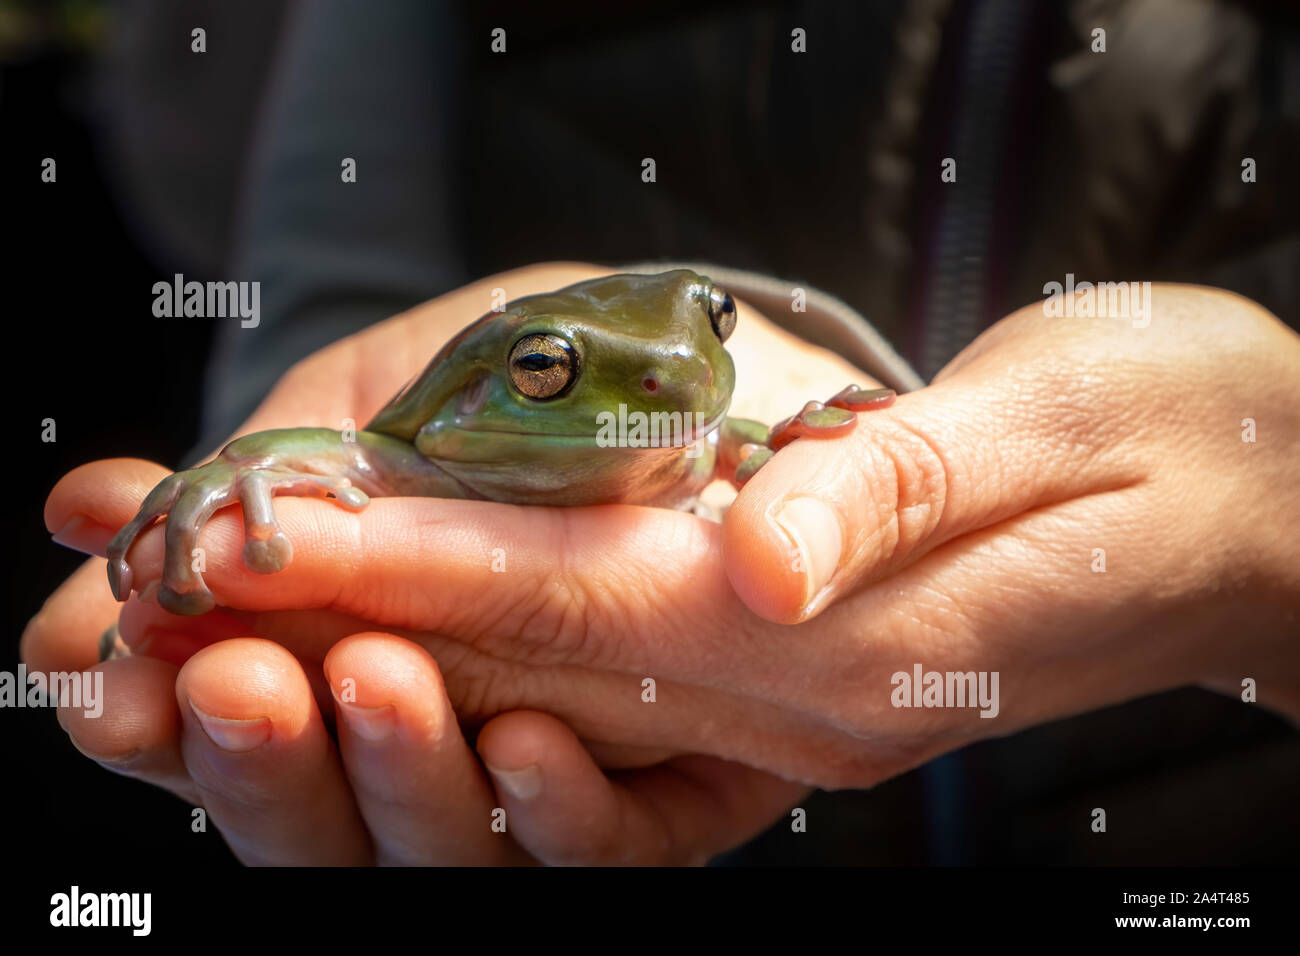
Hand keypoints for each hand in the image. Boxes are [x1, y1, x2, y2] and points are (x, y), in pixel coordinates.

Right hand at [29, 262, 861, 862]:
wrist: (698, 363)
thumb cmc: (516, 378)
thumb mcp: (363, 398)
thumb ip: (236, 482)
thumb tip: (71, 521)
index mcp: (346, 659)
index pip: (232, 737)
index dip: (165, 728)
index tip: (120, 684)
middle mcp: (439, 740)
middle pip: (324, 824)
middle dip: (268, 765)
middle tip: (244, 682)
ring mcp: (546, 774)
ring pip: (450, 851)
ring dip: (403, 778)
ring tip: (378, 678)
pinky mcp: (665, 790)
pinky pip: (607, 845)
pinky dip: (558, 810)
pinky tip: (530, 740)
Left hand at [46, 283, 1299, 801]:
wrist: (1256, 507)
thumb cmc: (1175, 437)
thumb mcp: (1060, 423)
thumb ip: (901, 490)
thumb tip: (764, 547)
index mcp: (854, 637)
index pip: (588, 600)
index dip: (417, 563)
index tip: (264, 533)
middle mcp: (799, 695)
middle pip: (534, 654)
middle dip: (350, 611)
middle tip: (181, 566)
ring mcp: (788, 702)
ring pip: (548, 676)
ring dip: (389, 636)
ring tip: (236, 593)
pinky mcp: (789, 674)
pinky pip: (605, 674)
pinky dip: (482, 638)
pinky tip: (396, 608)